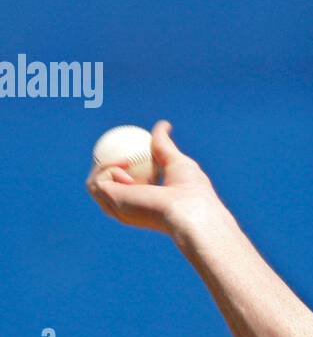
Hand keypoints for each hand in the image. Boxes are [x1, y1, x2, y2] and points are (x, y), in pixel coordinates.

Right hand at [85, 120, 222, 236]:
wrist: (190, 210)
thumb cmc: (192, 192)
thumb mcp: (176, 161)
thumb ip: (164, 145)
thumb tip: (164, 125)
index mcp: (144, 204)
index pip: (124, 186)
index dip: (120, 168)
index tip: (128, 152)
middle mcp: (129, 211)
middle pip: (104, 187)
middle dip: (103, 167)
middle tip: (119, 150)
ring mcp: (118, 209)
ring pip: (96, 183)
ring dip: (106, 165)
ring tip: (128, 160)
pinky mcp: (111, 203)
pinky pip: (97, 180)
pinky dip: (109, 168)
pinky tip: (127, 166)